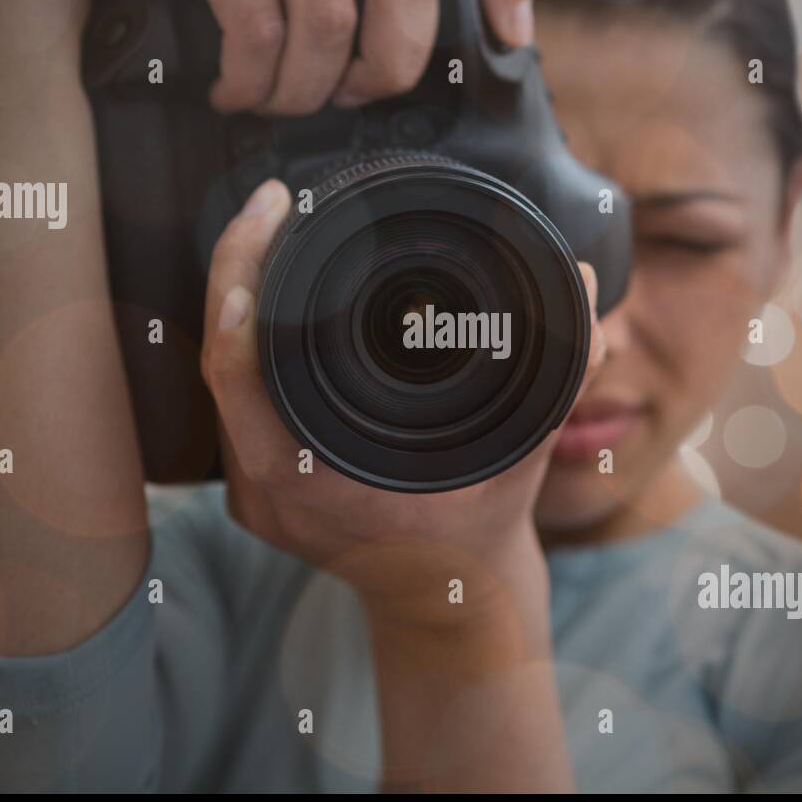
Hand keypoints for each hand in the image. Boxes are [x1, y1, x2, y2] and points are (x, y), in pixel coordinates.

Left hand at [199, 180, 606, 599]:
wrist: (446, 598)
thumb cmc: (476, 534)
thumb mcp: (522, 455)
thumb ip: (557, 375)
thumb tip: (582, 288)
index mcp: (316, 483)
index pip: (240, 375)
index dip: (241, 293)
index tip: (268, 225)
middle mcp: (270, 491)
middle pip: (219, 362)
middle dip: (235, 269)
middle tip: (270, 202)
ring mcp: (255, 491)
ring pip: (220, 378)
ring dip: (236, 299)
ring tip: (269, 229)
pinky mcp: (257, 483)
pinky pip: (232, 397)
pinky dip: (245, 337)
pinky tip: (268, 290)